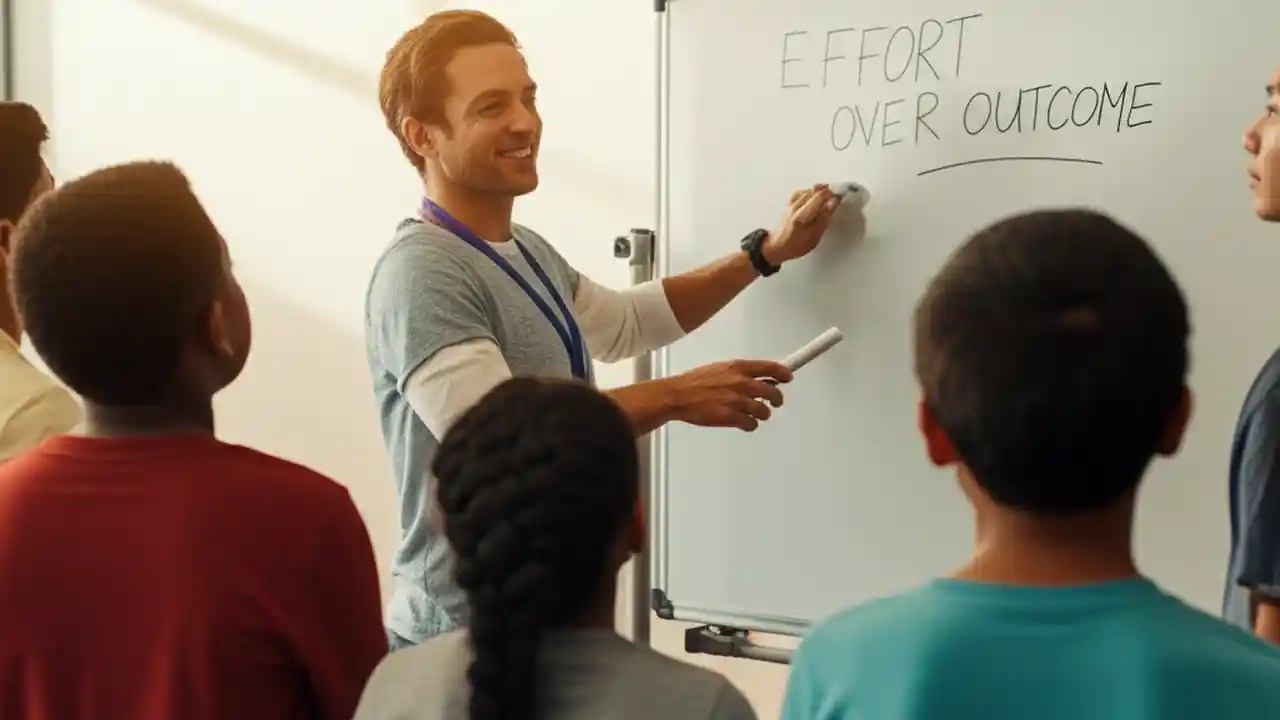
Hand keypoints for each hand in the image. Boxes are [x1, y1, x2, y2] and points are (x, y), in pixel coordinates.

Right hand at [663, 360, 793, 431]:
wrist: (678, 396)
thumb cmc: (694, 383)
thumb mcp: (719, 369)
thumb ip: (739, 373)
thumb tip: (754, 378)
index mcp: (738, 367)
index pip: (771, 368)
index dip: (783, 373)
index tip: (788, 377)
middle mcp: (741, 383)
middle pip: (773, 391)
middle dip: (777, 398)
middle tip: (775, 401)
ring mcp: (738, 401)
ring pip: (764, 411)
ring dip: (762, 413)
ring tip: (754, 413)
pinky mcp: (732, 417)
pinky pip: (752, 424)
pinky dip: (750, 425)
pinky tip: (744, 423)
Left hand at [762, 184, 840, 264]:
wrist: (777, 246)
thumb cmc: (796, 245)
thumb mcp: (814, 236)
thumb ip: (824, 218)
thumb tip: (834, 202)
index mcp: (802, 216)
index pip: (820, 197)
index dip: (833, 193)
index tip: (842, 195)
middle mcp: (796, 206)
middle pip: (815, 191)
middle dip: (829, 190)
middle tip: (838, 194)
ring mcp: (791, 203)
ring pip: (808, 190)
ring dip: (821, 190)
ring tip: (830, 194)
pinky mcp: (789, 203)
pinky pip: (802, 192)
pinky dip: (811, 191)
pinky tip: (816, 194)